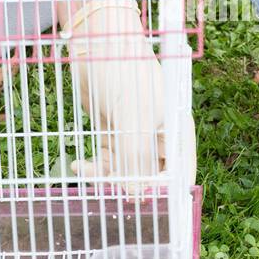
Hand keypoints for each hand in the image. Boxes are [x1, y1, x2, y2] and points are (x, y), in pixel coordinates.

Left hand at [61, 0, 165, 187]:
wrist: (95, 43)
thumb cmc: (122, 71)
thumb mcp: (131, 115)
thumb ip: (135, 156)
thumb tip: (136, 195)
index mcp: (175, 131)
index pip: (180, 174)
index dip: (169, 197)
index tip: (151, 215)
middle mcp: (159, 136)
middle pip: (152, 178)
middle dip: (132, 189)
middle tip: (109, 195)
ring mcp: (136, 135)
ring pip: (127, 172)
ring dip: (107, 178)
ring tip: (86, 172)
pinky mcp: (114, 132)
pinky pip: (108, 161)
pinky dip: (95, 167)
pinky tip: (78, 165)